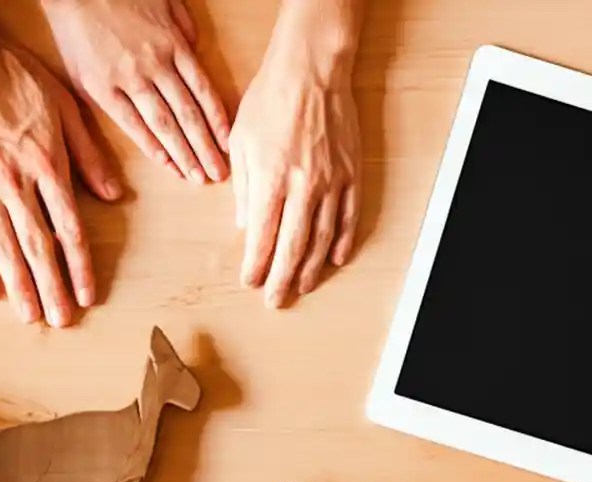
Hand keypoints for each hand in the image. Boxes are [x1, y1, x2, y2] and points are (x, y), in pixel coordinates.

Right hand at [0, 7, 121, 326]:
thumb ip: (89, 153)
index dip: (80, 266)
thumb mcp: (64, 104)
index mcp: (47, 163)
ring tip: (30, 316)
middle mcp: (15, 182)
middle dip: (52, 287)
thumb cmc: (9, 74)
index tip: (88, 295)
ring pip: (3, 247)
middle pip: (38, 246)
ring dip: (19, 285)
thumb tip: (115, 194)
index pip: (69, 227)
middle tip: (62, 320)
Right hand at [43, 0, 229, 182]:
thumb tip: (195, 47)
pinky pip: (130, 122)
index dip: (218, 121)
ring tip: (197, 177)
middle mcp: (156, 65)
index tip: (229, 145)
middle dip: (206, 147)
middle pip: (189, 114)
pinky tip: (165, 162)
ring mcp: (129, 78)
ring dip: (183, 153)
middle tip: (219, 174)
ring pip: (164, 123)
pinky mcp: (101, 88)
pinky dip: (150, 144)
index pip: (203, 91)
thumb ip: (183, 25)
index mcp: (173, 44)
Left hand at [229, 0, 361, 306]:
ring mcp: (331, 182)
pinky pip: (349, 217)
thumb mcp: (240, 143)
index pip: (261, 237)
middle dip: (282, 280)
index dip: (255, 266)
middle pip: (292, 247)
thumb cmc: (270, 101)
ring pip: (322, 238)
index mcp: (270, 180)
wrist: (311, 71)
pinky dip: (343, 241)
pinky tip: (336, 259)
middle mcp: (302, 187)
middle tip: (276, 301)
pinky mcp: (351, 174)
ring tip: (302, 287)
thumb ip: (243, 188)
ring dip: (311, 268)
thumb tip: (246, 226)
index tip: (250, 282)